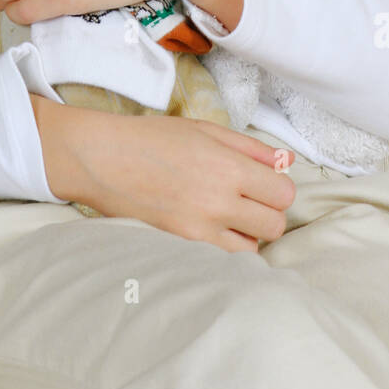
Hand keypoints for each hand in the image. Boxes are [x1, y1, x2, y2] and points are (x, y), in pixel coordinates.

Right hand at [30, 93, 296, 252]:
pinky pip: (223, 259)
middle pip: (275, 225)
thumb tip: (286, 162)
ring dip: (248, 233)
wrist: (103, 159)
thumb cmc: (153, 138)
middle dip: (267, 212)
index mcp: (228, 167)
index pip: (284, 194)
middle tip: (247, 200)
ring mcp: (200, 229)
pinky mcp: (181, 246)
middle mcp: (219, 202)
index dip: (277, 187)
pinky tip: (211, 228)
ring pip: (253, 248)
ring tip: (226, 215)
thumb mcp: (205, 130)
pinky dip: (225, 247)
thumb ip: (250, 147)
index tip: (262, 182)